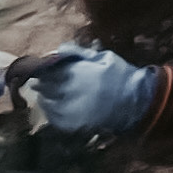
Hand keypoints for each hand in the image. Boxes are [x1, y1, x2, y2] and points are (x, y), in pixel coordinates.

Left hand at [16, 44, 170, 141]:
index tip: (39, 71)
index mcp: (77, 73)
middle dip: (41, 85)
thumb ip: (80, 53)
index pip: (49, 72)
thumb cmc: (120, 75)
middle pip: (46, 88)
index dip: (42, 71)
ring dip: (44, 99)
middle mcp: (72, 91)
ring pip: (48, 105)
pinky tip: (52, 110)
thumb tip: (60, 48)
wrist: (135, 101)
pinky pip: (56, 120)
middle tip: (37, 84)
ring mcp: (73, 110)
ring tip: (44, 96)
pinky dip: (51, 114)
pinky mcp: (77, 124)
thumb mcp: (103, 57)